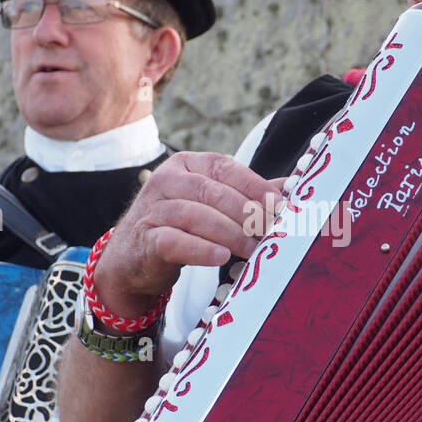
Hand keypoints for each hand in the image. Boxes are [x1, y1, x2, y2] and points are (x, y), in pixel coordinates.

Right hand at [94, 152, 285, 316]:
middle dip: (246, 213)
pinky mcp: (145, 238)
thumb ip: (246, 195)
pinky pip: (175, 241)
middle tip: (271, 231)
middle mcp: (166, 180)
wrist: (133, 257)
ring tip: (254, 249)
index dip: (254, 185)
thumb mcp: (211, 205)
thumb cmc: (181, 226)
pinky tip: (222, 257)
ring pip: (195, 215)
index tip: (279, 204)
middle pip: (212, 192)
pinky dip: (200, 249)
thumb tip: (288, 189)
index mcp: (186, 164)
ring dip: (230, 233)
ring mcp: (153, 208)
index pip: (224, 168)